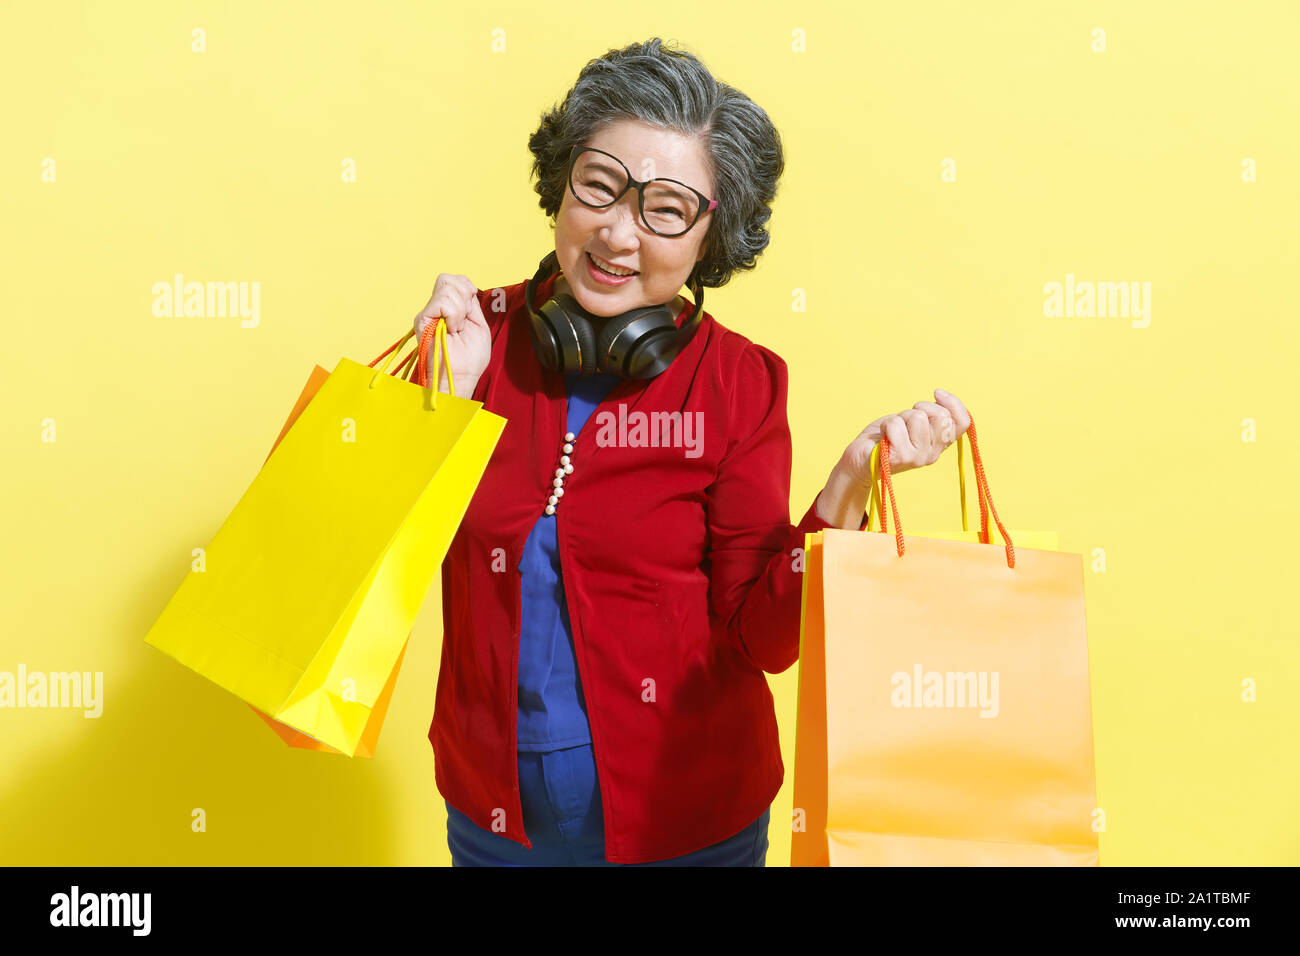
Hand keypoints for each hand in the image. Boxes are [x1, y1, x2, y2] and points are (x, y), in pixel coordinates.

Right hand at [413, 274, 491, 391]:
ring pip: (446, 288)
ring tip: (456, 329)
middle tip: (463, 320)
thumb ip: (470, 303)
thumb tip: (466, 286)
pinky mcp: (422, 319)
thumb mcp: (478, 323)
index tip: (470, 308)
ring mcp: (428, 313)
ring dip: (459, 310)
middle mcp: (436, 308)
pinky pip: (442, 302)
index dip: (467, 287)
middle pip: (448, 279)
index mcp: (450, 308)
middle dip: (464, 296)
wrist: (462, 375)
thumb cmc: (471, 357)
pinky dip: (453, 315)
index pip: (456, 280)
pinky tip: (451, 330)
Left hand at [840, 388, 970, 485]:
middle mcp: (932, 454)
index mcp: (940, 445)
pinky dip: (886, 425)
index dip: (953, 403)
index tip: (937, 392)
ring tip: (891, 430)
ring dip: (900, 417)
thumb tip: (941, 395)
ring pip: (917, 417)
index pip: (963, 423)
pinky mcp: (899, 458)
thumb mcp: (914, 422)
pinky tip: (883, 437)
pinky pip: (896, 426)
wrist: (860, 460)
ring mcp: (917, 457)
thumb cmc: (887, 437)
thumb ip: (931, 415)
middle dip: (920, 408)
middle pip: (940, 416)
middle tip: (905, 419)